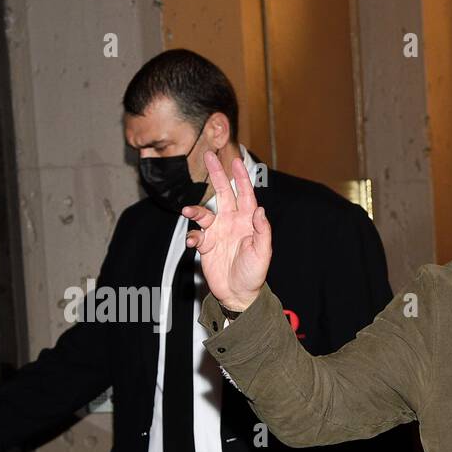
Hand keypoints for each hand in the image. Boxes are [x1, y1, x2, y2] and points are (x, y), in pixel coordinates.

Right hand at [182, 151, 271, 311]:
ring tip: (188, 211)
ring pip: (204, 212)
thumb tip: (260, 209)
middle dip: (217, 175)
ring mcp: (218, 233)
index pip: (246, 195)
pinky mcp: (206, 245)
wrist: (239, 295)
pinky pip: (196, 234)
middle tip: (209, 156)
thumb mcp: (263, 253)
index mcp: (248, 222)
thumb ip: (262, 231)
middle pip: (223, 194)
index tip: (235, 160)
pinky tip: (194, 243)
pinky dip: (193, 236)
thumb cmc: (254, 275)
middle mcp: (232, 223)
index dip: (241, 178)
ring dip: (196, 210)